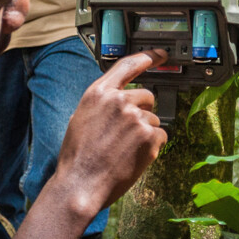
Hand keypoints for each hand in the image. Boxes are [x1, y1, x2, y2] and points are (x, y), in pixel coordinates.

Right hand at [55, 49, 168, 212]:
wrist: (80, 185)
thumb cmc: (78, 157)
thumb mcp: (82, 118)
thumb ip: (103, 103)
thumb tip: (120, 100)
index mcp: (99, 93)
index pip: (127, 65)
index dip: (148, 57)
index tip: (161, 54)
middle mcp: (118, 100)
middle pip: (147, 95)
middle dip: (143, 111)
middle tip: (128, 133)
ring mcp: (135, 117)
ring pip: (153, 119)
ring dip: (145, 133)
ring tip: (124, 150)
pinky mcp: (149, 136)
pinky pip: (161, 136)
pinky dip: (152, 147)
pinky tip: (134, 157)